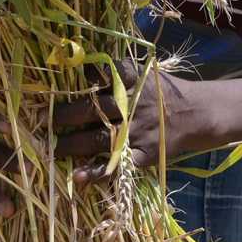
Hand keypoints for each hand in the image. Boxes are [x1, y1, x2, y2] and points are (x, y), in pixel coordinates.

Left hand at [48, 60, 204, 176]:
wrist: (198, 114)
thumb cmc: (162, 93)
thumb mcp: (144, 74)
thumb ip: (117, 73)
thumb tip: (79, 64)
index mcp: (133, 81)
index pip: (103, 75)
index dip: (79, 80)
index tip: (56, 87)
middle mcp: (133, 105)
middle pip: (92, 109)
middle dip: (64, 116)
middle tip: (43, 121)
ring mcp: (138, 131)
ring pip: (98, 139)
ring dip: (71, 145)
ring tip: (52, 149)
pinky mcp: (143, 155)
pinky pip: (116, 165)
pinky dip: (96, 172)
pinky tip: (78, 176)